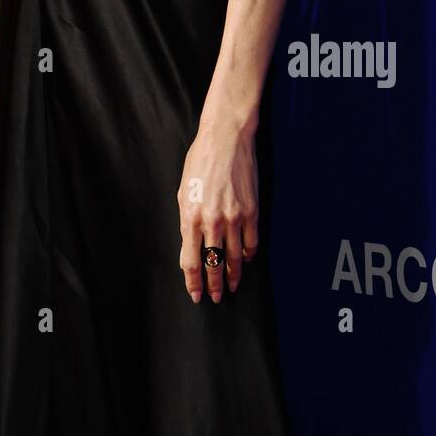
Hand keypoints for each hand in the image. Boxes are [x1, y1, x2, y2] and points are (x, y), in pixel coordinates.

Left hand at [177, 114, 258, 302]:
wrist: (225, 138)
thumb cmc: (200, 161)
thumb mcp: (183, 191)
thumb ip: (186, 222)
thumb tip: (188, 248)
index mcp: (191, 216)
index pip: (191, 260)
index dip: (193, 282)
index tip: (195, 294)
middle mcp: (212, 221)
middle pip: (213, 264)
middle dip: (214, 285)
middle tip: (216, 297)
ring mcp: (234, 217)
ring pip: (234, 258)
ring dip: (233, 276)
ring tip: (232, 286)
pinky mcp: (252, 211)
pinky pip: (252, 242)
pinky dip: (249, 255)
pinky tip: (246, 260)